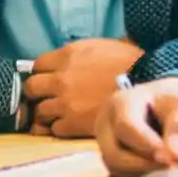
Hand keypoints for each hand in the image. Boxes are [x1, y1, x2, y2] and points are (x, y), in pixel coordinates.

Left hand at [24, 38, 143, 137]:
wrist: (146, 84)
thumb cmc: (128, 62)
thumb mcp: (99, 46)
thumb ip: (76, 53)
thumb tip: (66, 58)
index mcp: (67, 56)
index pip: (36, 66)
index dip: (42, 73)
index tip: (47, 79)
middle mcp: (61, 78)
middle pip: (31, 88)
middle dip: (37, 94)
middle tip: (46, 98)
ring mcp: (65, 102)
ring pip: (39, 112)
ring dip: (47, 114)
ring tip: (60, 115)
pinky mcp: (73, 123)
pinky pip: (54, 129)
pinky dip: (59, 129)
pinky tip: (72, 126)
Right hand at [95, 76, 177, 176]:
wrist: (164, 103)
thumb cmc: (174, 103)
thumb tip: (175, 157)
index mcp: (122, 102)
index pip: (126, 127)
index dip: (148, 146)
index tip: (173, 158)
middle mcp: (105, 122)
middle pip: (114, 154)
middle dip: (145, 165)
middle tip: (174, 166)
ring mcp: (104, 141)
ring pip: (115, 168)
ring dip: (144, 172)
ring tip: (169, 163)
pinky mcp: (109, 156)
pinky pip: (120, 175)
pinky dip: (140, 175)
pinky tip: (158, 165)